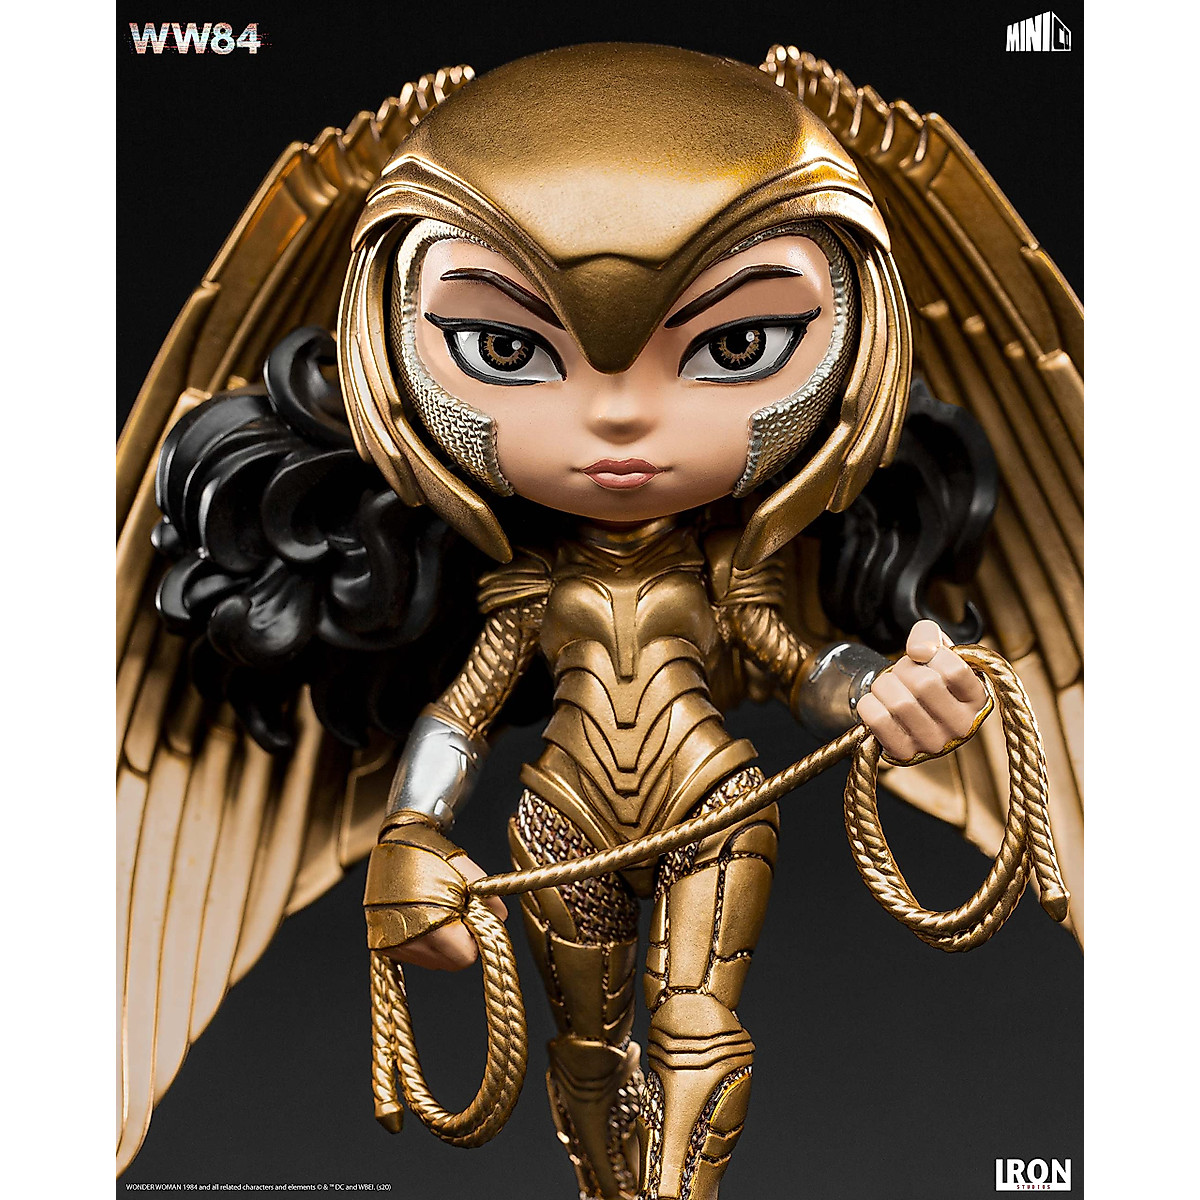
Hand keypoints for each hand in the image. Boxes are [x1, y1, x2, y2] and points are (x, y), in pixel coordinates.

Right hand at [379, 854, 507, 971]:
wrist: (396, 842)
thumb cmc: (434, 855)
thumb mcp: (471, 875)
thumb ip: (490, 902)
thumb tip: (499, 920)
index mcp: (431, 927)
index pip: (466, 957)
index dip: (474, 939)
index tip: (472, 919)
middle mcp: (407, 942)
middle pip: (448, 963)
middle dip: (459, 943)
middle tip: (457, 913)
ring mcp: (390, 944)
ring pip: (431, 960)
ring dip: (440, 943)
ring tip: (437, 910)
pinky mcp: (380, 942)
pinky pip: (412, 953)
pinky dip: (422, 941)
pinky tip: (422, 916)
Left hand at [857, 619, 988, 763]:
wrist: (904, 706)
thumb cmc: (924, 675)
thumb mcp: (934, 647)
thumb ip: (928, 634)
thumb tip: (919, 651)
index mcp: (977, 699)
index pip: (954, 670)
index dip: (931, 654)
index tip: (924, 656)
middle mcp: (961, 726)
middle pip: (924, 685)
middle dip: (903, 669)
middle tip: (902, 672)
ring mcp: (934, 743)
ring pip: (899, 703)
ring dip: (884, 685)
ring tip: (889, 686)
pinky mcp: (905, 753)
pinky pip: (878, 721)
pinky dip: (869, 704)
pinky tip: (878, 701)